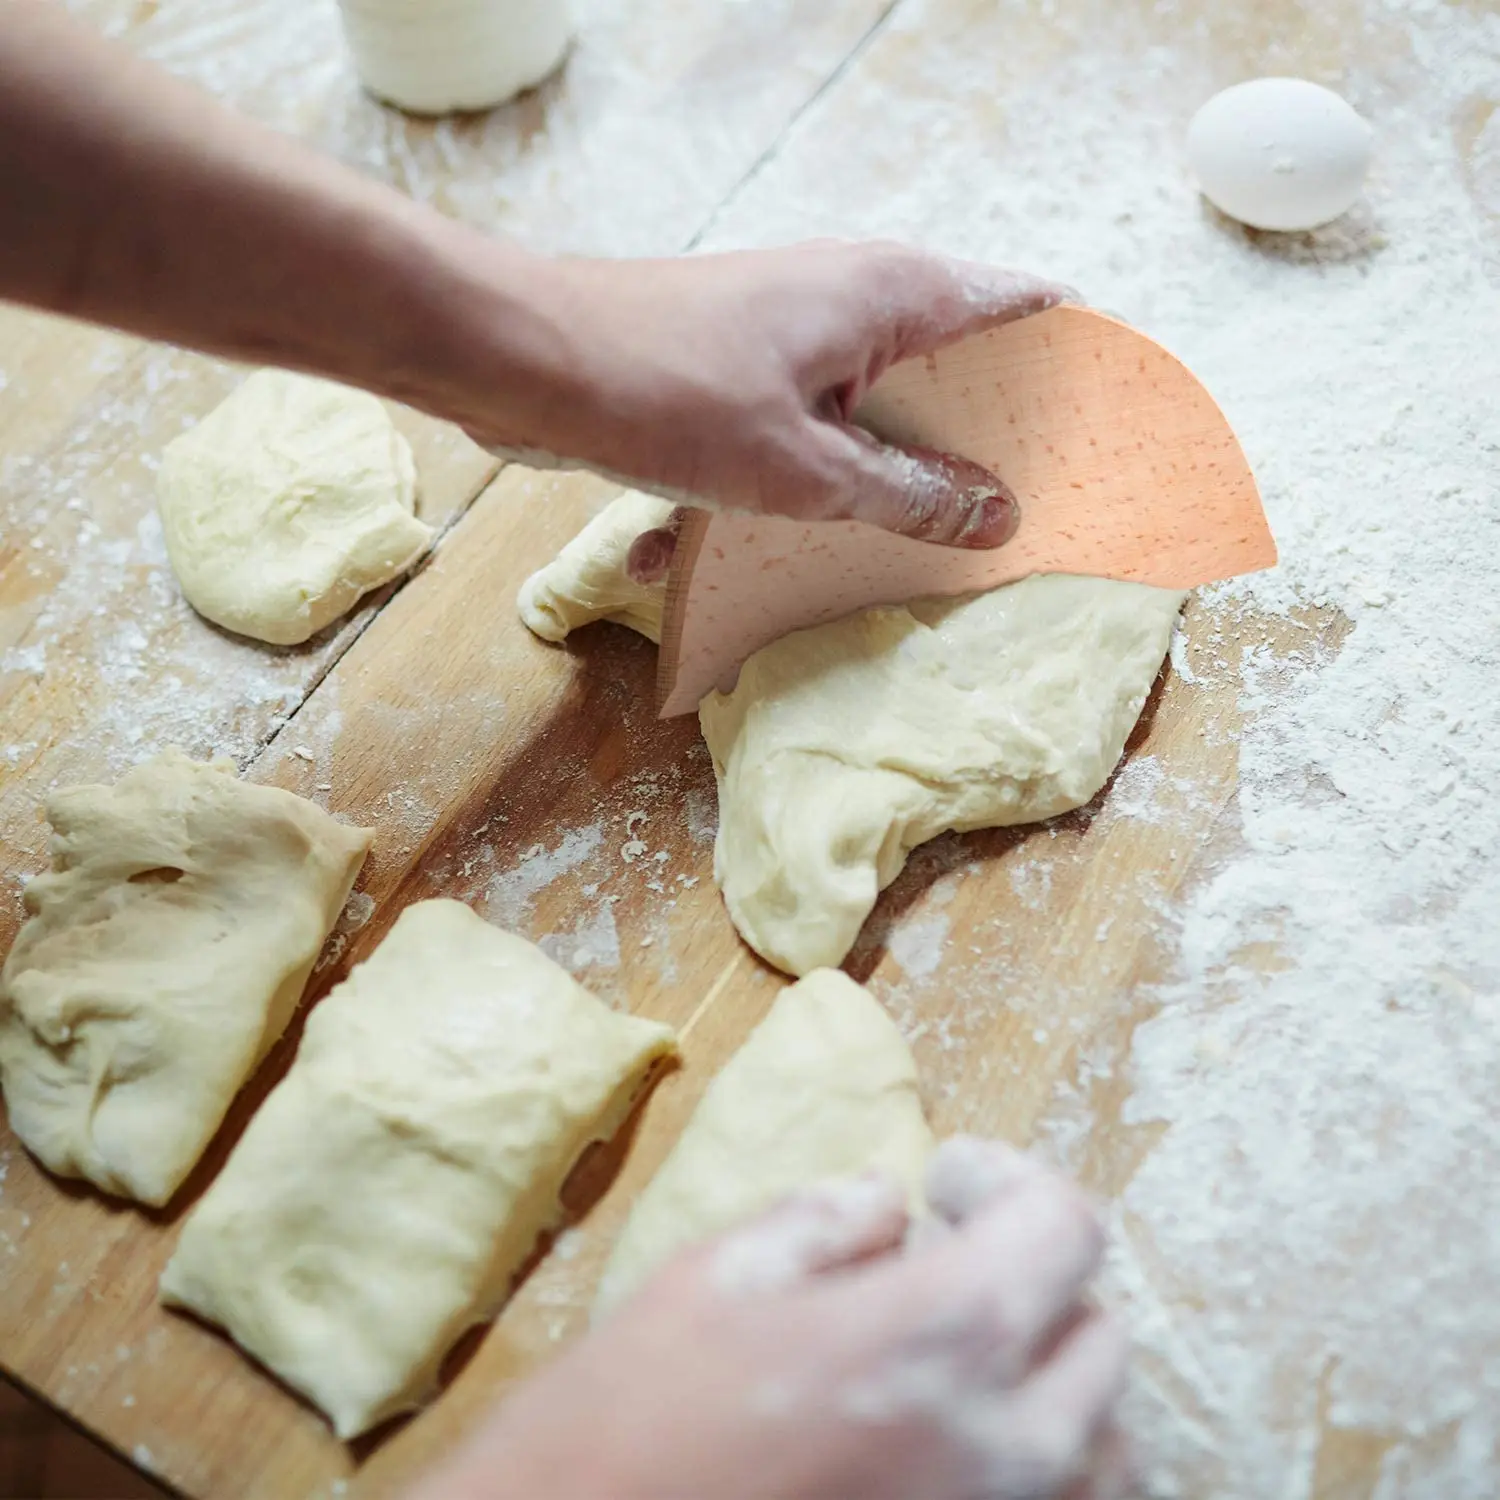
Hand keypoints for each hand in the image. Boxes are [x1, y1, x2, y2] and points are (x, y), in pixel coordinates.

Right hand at [412, 1138, 1129, 1499]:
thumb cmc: (625, 1425)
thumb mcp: (714, 1279)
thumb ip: (825, 1222)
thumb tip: (888, 1203)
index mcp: (941, 1340)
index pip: (1066, 1228)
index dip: (1011, 1180)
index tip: (949, 1180)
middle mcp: (1004, 1450)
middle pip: (1100, 1336)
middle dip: (1034, 1277)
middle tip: (943, 1258)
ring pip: (1107, 1449)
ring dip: (1053, 1383)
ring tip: (963, 1359)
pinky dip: (1043, 1472)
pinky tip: (951, 1444)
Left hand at [474, 242, 1071, 568]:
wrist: (519, 361)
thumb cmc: (666, 391)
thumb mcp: (804, 471)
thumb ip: (906, 495)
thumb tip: (993, 514)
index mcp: (891, 295)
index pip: (1022, 309)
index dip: (1070, 368)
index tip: (1101, 437)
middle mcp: (848, 300)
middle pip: (946, 375)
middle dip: (965, 455)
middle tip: (998, 528)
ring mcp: (788, 333)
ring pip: (860, 417)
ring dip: (856, 490)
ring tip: (868, 556)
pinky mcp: (734, 370)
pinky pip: (782, 436)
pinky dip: (759, 492)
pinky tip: (694, 553)